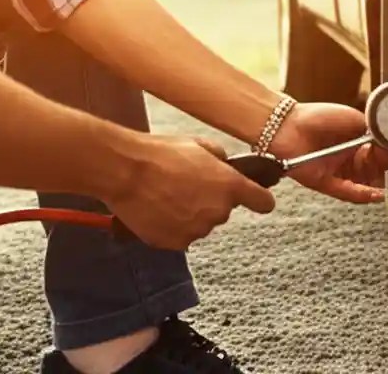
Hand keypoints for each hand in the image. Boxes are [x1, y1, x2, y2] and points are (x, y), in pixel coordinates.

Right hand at [102, 136, 275, 249]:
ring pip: (200, 224)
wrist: (124, 171)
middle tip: (186, 184)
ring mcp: (196, 231)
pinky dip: (172, 226)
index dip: (260, 199)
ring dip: (190, 214)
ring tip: (166, 195)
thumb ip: (220, 159)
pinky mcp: (174, 243)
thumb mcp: (199, 144)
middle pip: (223, 211)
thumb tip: (225, 166)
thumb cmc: (161, 153)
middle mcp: (218, 212)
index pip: (263, 202)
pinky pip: (180, 236)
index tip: (257, 199)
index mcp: (230, 186)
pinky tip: (157, 209)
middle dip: (210, 200)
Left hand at [267, 101, 387, 203]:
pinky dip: (363, 194)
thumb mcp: (353, 119)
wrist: (285, 125)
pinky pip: (349, 193)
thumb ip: (375, 129)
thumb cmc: (317, 117)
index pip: (387, 148)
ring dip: (382, 174)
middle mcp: (352, 156)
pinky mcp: (327, 183)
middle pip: (381, 165)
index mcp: (360, 139)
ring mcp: (341, 171)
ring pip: (368, 179)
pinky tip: (377, 194)